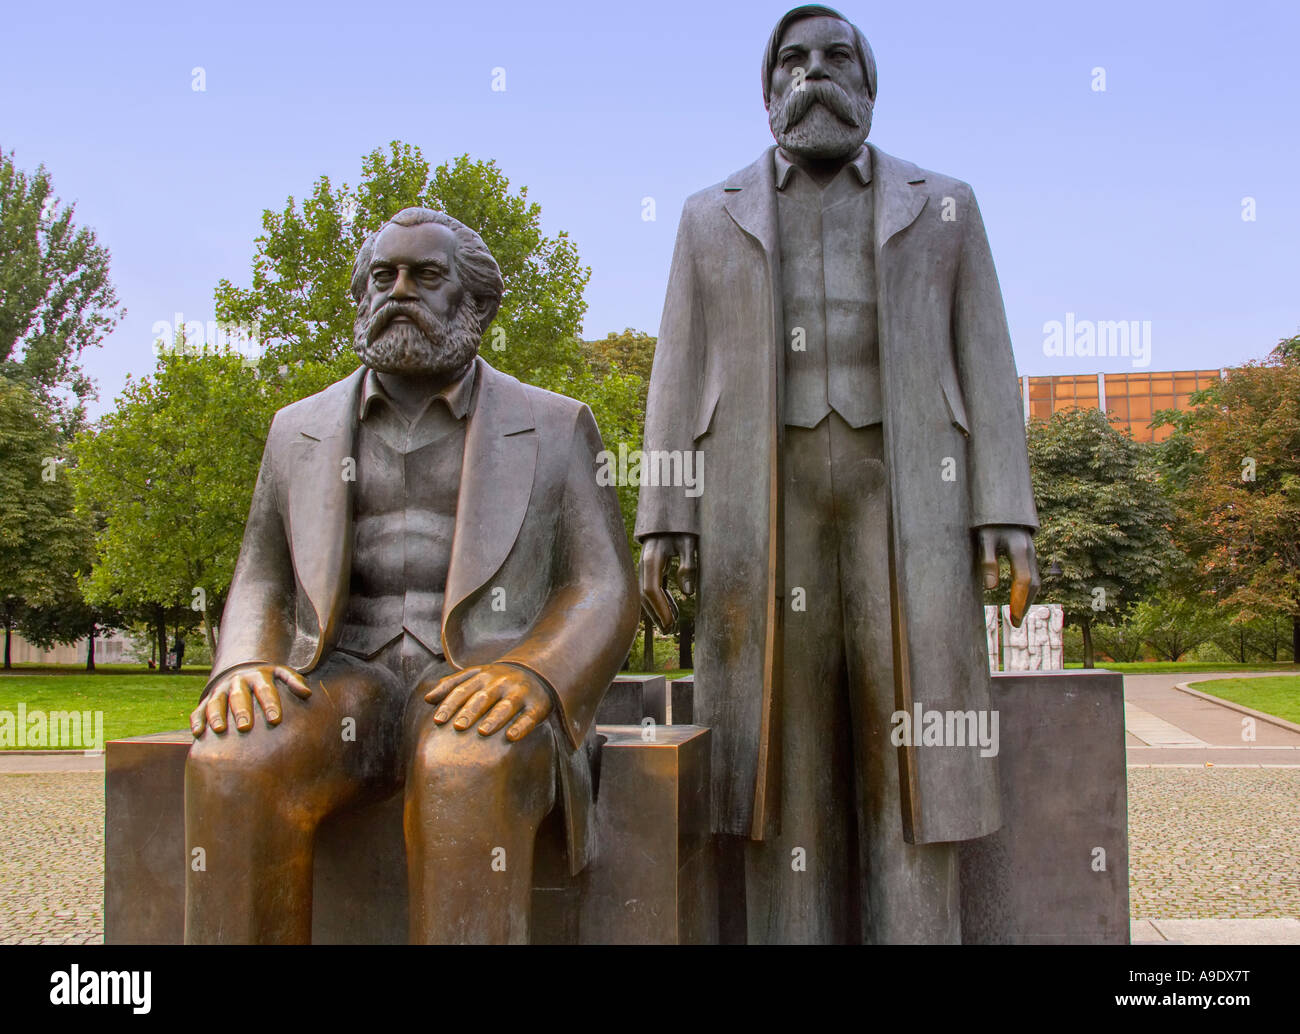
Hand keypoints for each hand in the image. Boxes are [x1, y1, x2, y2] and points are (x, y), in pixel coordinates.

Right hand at [190, 664, 310, 735]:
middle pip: (239, 696)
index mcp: (259, 677)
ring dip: (216, 715)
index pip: (265, 690)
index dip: (270, 704)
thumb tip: (307, 693)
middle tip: (245, 727)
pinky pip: (199, 710)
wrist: (242, 671)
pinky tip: (198, 733)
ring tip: (219, 730)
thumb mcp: (281, 674)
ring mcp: (220, 691)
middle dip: (241, 711)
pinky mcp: (207, 700)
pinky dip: (197, 720)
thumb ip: (294, 681)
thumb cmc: (267, 680)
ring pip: (216, 702)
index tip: (275, 719)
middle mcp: (237, 682)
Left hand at [423, 663, 553, 741]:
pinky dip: (521, 726)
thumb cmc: (498, 680)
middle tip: (458, 726)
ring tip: (483, 732)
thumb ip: (452, 685)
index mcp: (483, 676)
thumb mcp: (476, 676)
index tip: (438, 720)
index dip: (450, 704)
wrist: (537, 671)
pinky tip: (511, 737)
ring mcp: (520, 693)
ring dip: (494, 718)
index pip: (463, 690)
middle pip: (483, 697)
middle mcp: (501, 683)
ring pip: (506, 706)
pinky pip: (529, 717)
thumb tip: (427, 698)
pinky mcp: (537, 705)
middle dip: (470, 711)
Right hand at [639, 532, 697, 633]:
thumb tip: (687, 593)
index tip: (670, 624)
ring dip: (657, 610)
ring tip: (671, 626)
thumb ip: (688, 565)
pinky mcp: (653, 566)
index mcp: (652, 559)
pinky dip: (662, 600)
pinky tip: (673, 610)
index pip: (652, 590)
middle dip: (656, 614)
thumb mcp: (689, 542)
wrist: (671, 512)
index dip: (660, 609)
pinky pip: (653, 587)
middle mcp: (645, 564)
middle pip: (645, 595)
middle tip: (670, 631)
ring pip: (647, 593)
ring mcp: (647, 566)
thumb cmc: (682, 526)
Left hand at [977, 525, 1040, 627]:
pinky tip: (1020, 599)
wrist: (1002, 505)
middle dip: (1025, 604)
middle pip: (1033, 583)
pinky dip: (1028, 590)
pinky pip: (1032, 575)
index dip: (1019, 600)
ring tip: (1017, 616)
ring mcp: (1031, 553)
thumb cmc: (989, 522)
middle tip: (1015, 623)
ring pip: (1035, 580)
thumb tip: (992, 587)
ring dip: (1028, 599)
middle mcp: (1029, 552)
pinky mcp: (1028, 554)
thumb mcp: (984, 539)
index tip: (1013, 617)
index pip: (1023, 580)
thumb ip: (988, 561)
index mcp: (1019, 549)